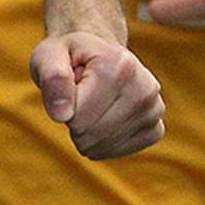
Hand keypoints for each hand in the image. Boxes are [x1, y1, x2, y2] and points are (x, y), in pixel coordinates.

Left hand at [28, 29, 165, 158]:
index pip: (77, 117)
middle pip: (90, 135)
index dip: (63, 107)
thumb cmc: (68, 55)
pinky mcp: (156, 129)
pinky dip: (102, 141)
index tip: (71, 83)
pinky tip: (104, 116)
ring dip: (87, 130)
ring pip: (102, 146)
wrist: (97, 54)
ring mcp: (154, 110)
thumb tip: (62, 116)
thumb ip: (52, 78)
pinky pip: (116, 151)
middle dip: (74, 120)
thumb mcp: (48, 56)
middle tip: (81, 93)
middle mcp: (144, 88)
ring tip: (93, 101)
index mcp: (120, 66)